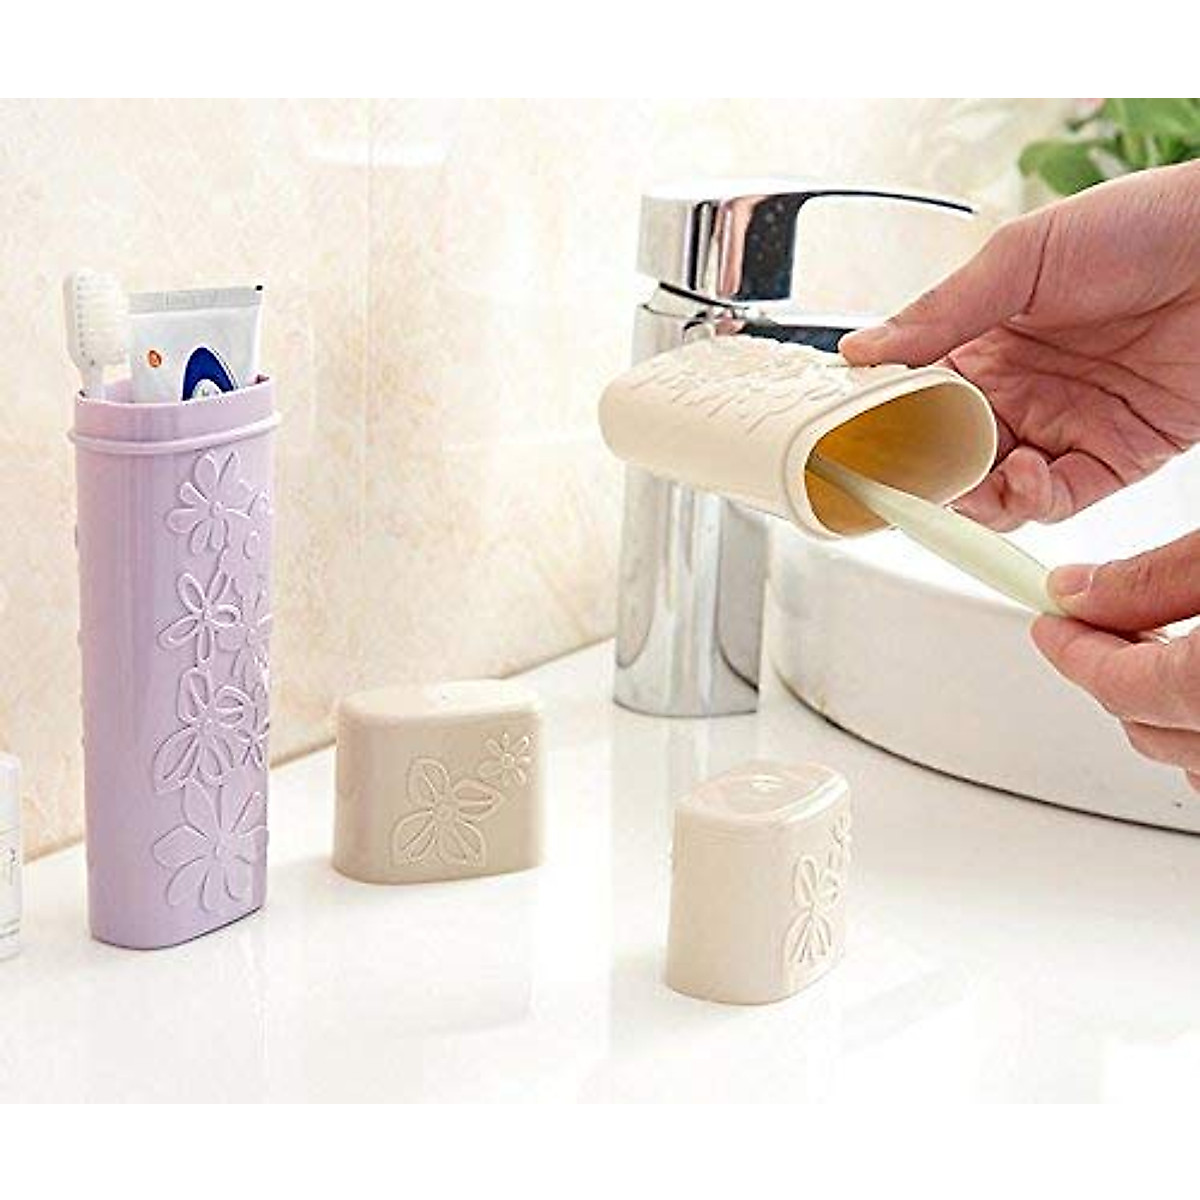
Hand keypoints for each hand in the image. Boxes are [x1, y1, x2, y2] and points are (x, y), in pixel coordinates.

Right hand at [840, 162, 1199, 530]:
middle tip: (904, 481)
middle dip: (925, 473)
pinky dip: (1029, 500)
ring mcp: (1063, 426)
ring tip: (964, 485)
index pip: (919, 396)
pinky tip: (1021, 476)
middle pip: (951, 452)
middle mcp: (1020, 389)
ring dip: (972, 496)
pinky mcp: (1113, 457)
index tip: (858, 438)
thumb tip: (861, 349)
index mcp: (986, 341)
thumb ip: (940, 312)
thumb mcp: (1020, 257)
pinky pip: (1056, 498)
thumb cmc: (1141, 228)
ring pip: (995, 487)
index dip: (888, 421)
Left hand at [1033, 530, 1199, 790]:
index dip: (1073, 650)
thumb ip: (1155, 578)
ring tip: (1164, 654)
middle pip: (1148, 731)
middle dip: (1115, 678)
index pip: (1117, 686)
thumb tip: (1080, 593)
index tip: (1050, 622)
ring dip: (1166, 717)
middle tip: (1103, 626)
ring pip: (1193, 761)